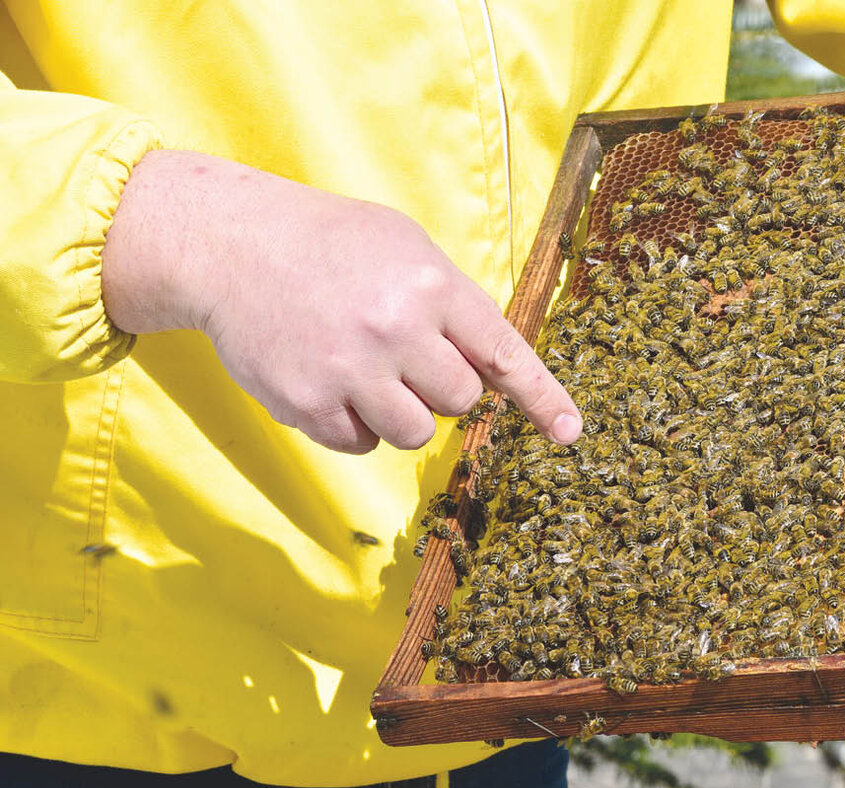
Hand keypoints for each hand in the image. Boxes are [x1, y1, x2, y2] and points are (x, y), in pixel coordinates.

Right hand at [102, 150, 581, 452]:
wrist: (231, 246)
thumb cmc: (330, 243)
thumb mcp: (405, 247)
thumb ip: (453, 303)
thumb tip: (493, 368)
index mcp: (430, 285)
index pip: (503, 352)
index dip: (542, 397)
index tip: (571, 431)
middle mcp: (397, 330)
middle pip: (461, 400)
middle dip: (441, 385)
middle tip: (401, 352)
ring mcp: (351, 371)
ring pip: (417, 432)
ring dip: (402, 412)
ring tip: (366, 369)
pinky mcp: (308, 404)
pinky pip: (362, 445)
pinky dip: (355, 425)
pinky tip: (330, 381)